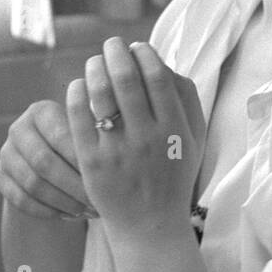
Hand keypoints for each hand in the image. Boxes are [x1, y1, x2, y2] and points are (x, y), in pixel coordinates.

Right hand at [0, 100, 96, 220]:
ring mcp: (6, 154)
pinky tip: (70, 216)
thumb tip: (113, 151)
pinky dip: (48, 210)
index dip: (80, 159)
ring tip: (87, 211)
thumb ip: (96, 135)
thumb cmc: (80, 144)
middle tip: (96, 201)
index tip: (103, 177)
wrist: (52, 161)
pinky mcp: (0, 177)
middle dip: (73, 185)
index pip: (60, 135)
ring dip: (63, 201)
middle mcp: (18, 129)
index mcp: (41, 111)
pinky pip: (22, 199)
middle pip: (44, 162)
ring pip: (33, 184)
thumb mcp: (87, 133)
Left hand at [66, 38, 205, 240]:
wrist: (150, 226)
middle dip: (115, 52)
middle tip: (111, 45)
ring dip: (94, 68)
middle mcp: (147, 137)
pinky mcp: (91, 161)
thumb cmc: (173, 177)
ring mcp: (117, 150)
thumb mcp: (194, 141)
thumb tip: (165, 64)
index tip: (137, 48)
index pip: (156, 76)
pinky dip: (77, 93)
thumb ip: (188, 102)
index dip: (144, 54)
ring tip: (94, 63)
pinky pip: (78, 116)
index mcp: (174, 129)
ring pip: (100, 93)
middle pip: (126, 78)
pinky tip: (79, 86)